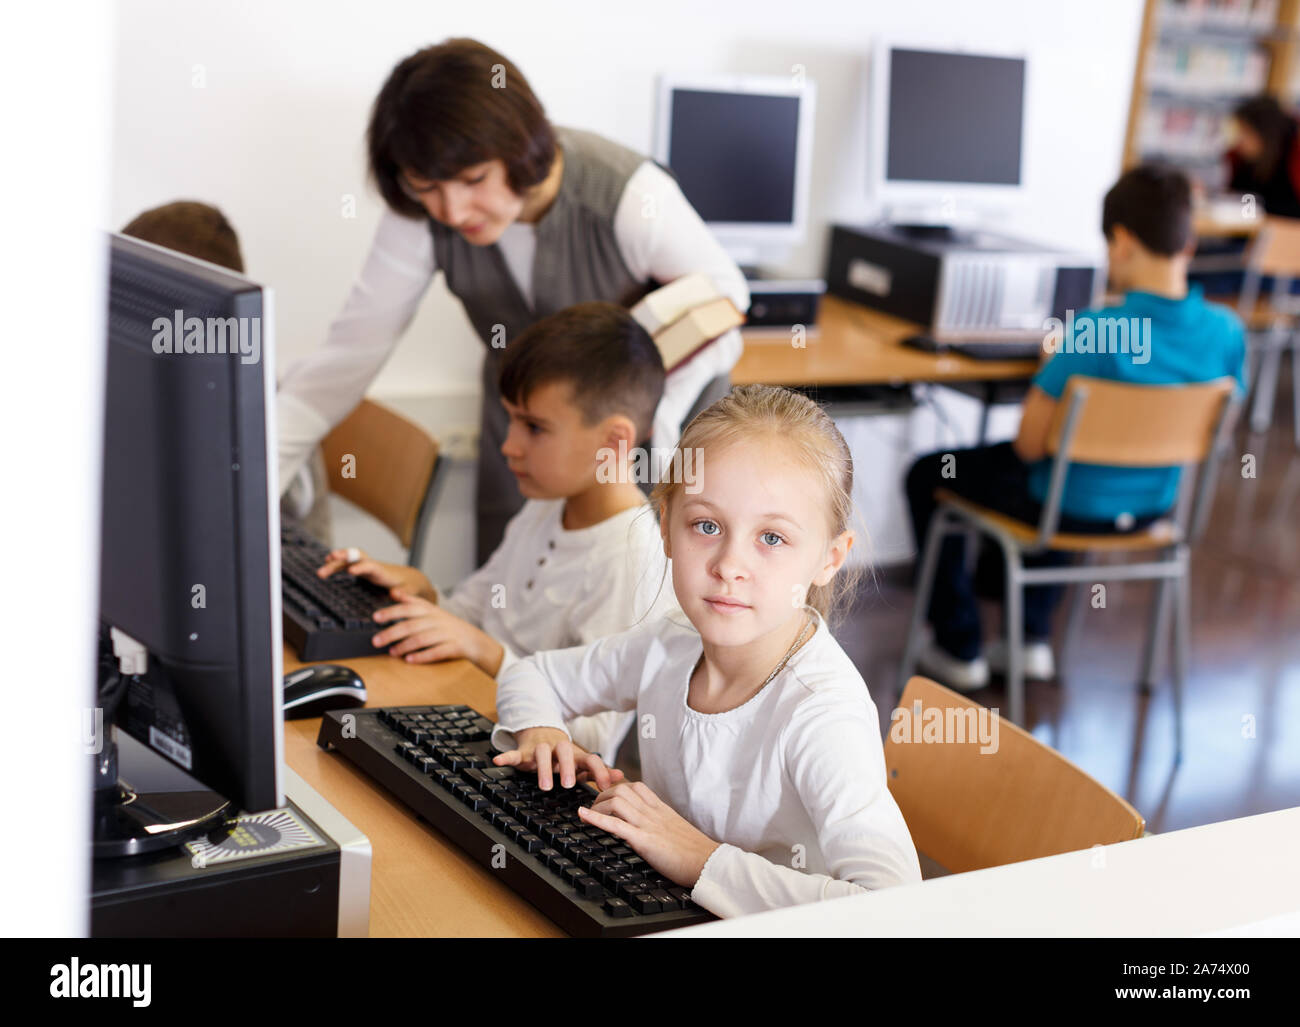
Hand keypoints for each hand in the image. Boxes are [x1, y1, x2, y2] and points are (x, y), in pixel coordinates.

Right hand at [317, 547, 433, 599]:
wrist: (410, 579)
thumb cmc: (410, 586)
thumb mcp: (410, 591)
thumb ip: (404, 593)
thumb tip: (395, 594)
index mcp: (383, 571)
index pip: (371, 566)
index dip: (361, 567)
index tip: (351, 571)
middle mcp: (373, 565)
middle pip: (357, 557)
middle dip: (344, 556)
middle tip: (331, 558)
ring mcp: (367, 566)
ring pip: (349, 560)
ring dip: (335, 563)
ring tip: (320, 572)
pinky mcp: (362, 570)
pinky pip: (347, 565)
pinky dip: (336, 566)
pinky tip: (325, 570)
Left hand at [370, 589, 500, 670]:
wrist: (475, 641)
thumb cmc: (449, 627)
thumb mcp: (433, 611)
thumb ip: (414, 602)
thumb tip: (395, 593)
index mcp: (431, 611)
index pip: (409, 608)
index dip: (392, 612)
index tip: (375, 617)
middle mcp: (438, 620)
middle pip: (412, 625)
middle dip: (392, 632)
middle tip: (376, 640)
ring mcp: (447, 634)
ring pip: (422, 638)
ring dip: (404, 646)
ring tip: (392, 652)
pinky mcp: (454, 647)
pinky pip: (436, 652)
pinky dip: (422, 656)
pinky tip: (410, 660)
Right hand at [493, 727, 624, 790]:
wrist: (541, 730)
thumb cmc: (564, 755)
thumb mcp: (581, 762)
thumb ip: (599, 770)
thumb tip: (621, 776)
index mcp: (575, 755)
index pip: (591, 758)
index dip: (599, 771)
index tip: (606, 786)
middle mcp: (559, 749)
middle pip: (565, 751)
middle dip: (567, 767)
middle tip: (569, 785)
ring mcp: (540, 748)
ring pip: (541, 753)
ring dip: (543, 768)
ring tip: (544, 785)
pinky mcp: (523, 750)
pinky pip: (514, 752)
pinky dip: (507, 756)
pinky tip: (498, 760)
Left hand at [577, 780, 720, 888]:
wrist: (708, 863)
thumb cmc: (696, 852)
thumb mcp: (678, 832)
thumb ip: (664, 826)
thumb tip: (654, 830)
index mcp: (662, 810)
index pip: (636, 787)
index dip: (617, 787)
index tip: (606, 794)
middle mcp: (653, 813)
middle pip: (622, 789)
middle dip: (602, 794)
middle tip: (593, 806)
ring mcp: (648, 825)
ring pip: (617, 801)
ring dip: (597, 805)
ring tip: (588, 813)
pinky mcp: (645, 840)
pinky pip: (616, 824)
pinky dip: (596, 818)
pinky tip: (583, 815)